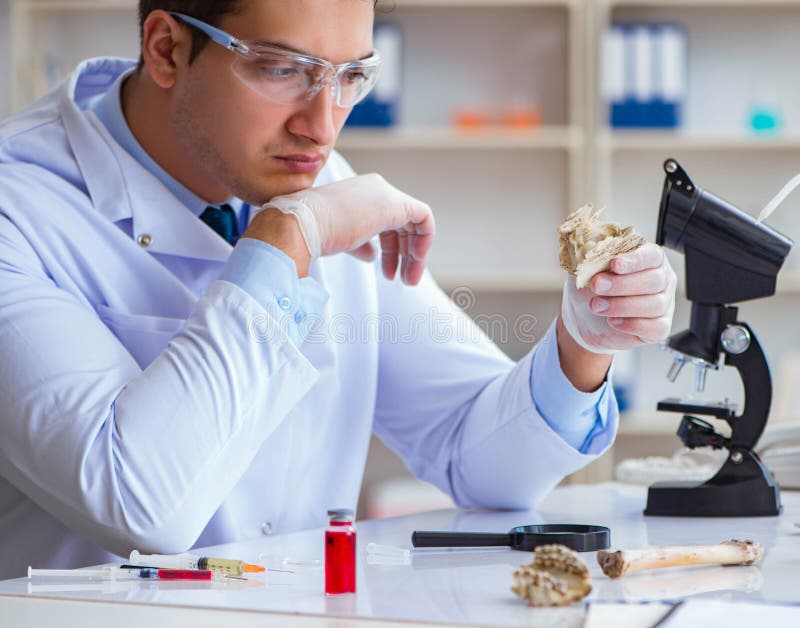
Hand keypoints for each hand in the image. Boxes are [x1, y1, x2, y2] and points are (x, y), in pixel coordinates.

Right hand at [254, 174, 435, 285]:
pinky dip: (424, 242)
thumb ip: (360, 243)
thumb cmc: (310, 235)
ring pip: (413, 223)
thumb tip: (372, 255)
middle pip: (401, 222)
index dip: (390, 247)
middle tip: (401, 280)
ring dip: (414, 254)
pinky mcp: (395, 203)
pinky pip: (424, 218)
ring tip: (407, 280)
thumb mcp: (338, 238)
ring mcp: (384, 193)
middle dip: (404, 253)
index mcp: (358, 193)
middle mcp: (373, 188)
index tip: (386, 272)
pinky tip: (415, 263)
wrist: (300, 225)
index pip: (383, 220)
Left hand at [560, 243, 676, 353]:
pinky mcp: (659, 327)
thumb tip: (591, 250)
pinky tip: (613, 322)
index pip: (652, 255)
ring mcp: (664, 304)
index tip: (614, 264)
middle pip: (654, 280)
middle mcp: (662, 280)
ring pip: (655, 304)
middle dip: (622, 284)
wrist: (584, 319)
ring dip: (622, 305)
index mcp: (648, 259)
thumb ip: (594, 259)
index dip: (635, 260)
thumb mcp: (587, 271)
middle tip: (597, 286)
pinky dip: (634, 325)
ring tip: (597, 306)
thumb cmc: (591, 290)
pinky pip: (657, 327)